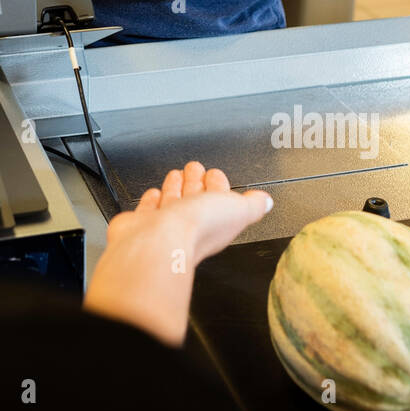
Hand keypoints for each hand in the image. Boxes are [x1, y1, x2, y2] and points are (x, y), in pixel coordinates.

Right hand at [83, 163, 272, 346]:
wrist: (157, 242)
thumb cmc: (196, 230)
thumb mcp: (237, 210)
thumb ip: (253, 206)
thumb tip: (266, 203)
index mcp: (217, 224)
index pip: (220, 201)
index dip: (219, 186)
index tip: (216, 174)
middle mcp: (191, 227)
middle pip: (196, 200)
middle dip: (197, 183)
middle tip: (195, 168)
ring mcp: (165, 227)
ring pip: (174, 203)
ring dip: (177, 188)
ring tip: (177, 176)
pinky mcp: (143, 226)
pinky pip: (150, 209)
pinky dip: (152, 200)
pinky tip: (154, 194)